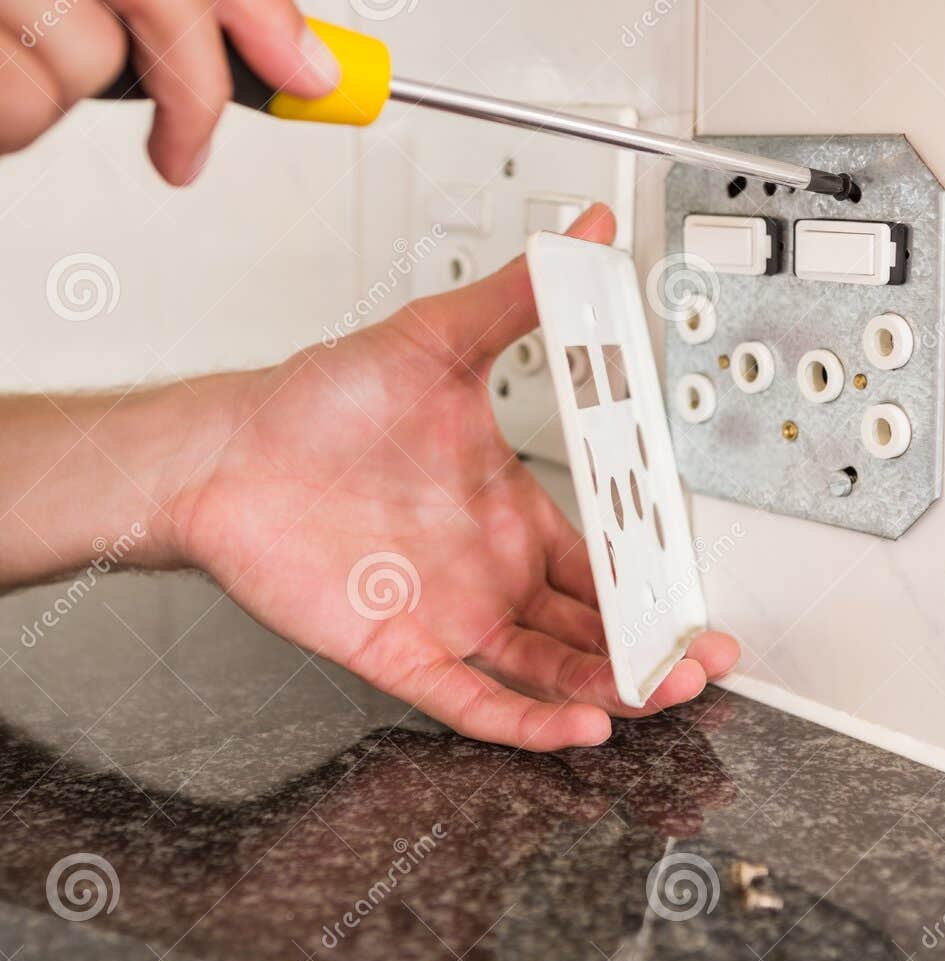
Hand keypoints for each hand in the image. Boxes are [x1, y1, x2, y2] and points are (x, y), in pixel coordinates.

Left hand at [167, 207, 738, 748]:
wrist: (227, 449)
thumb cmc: (319, 403)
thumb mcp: (436, 340)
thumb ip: (516, 298)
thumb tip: (578, 236)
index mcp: (510, 511)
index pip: (603, 561)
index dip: (655, 584)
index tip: (699, 593)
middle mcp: (485, 573)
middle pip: (590, 629)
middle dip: (651, 650)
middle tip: (701, 657)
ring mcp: (445, 616)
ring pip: (546, 670)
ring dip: (606, 687)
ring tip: (658, 688)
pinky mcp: (396, 651)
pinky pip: (470, 699)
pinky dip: (524, 720)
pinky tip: (573, 724)